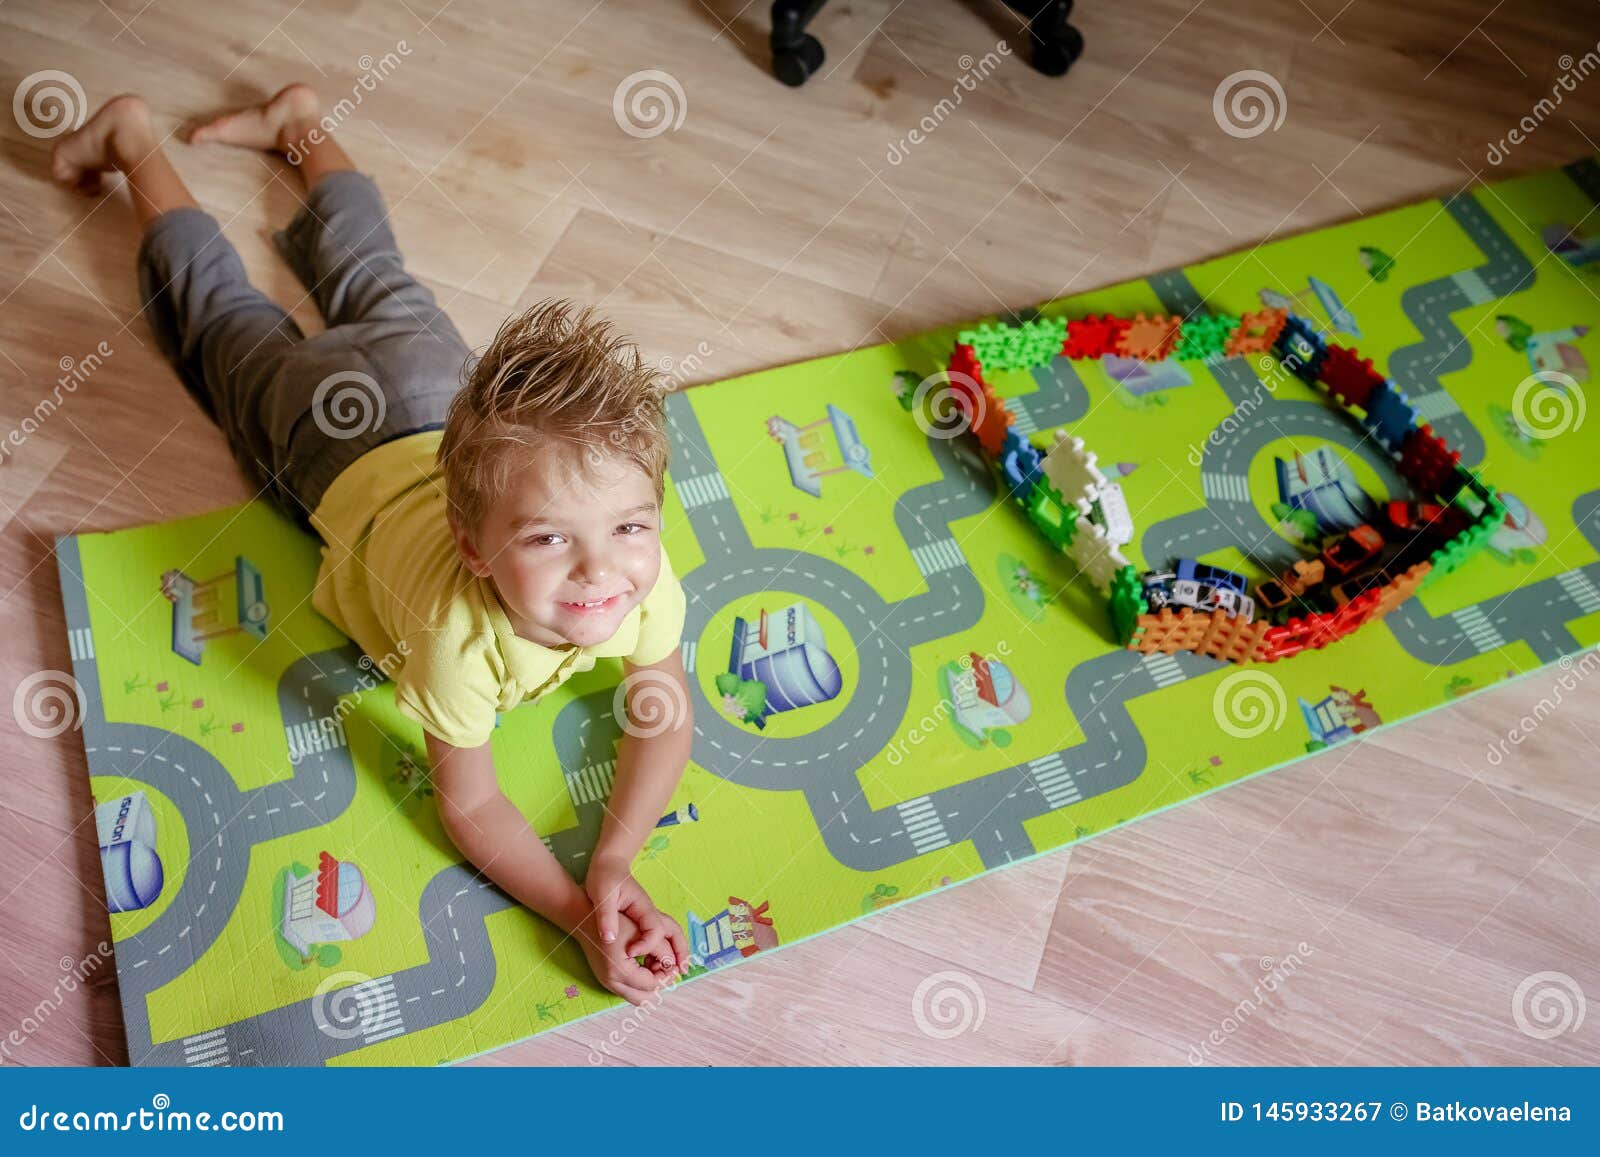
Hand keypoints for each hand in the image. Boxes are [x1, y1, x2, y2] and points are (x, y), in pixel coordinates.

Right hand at [575, 906, 665, 1006]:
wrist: (585, 919)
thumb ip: (663, 950)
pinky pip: (628, 989)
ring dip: (649, 984)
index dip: (667, 976)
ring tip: (654, 963)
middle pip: (645, 998)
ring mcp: (607, 983)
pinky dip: (639, 982)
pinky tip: (643, 963)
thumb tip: (673, 965)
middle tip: (665, 966)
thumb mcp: (643, 933)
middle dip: (659, 983)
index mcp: (621, 972)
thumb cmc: (615, 922)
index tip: (674, 963)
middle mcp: (612, 983)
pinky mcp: (606, 980)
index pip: (653, 985)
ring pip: (636, 997)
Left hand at [585, 855, 688, 977]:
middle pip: (674, 932)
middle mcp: (650, 913)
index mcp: (643, 907)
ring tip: (673, 973)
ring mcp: (647, 916)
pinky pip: (658, 937)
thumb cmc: (605, 877)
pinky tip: (652, 963)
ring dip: (674, 953)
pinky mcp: (641, 920)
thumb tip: (608, 939)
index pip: (655, 930)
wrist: (607, 864)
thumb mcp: (602, 895)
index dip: (646, 945)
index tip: (631, 953)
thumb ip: (606, 917)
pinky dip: (662, 950)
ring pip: (669, 935)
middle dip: (680, 952)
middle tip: (682, 971)